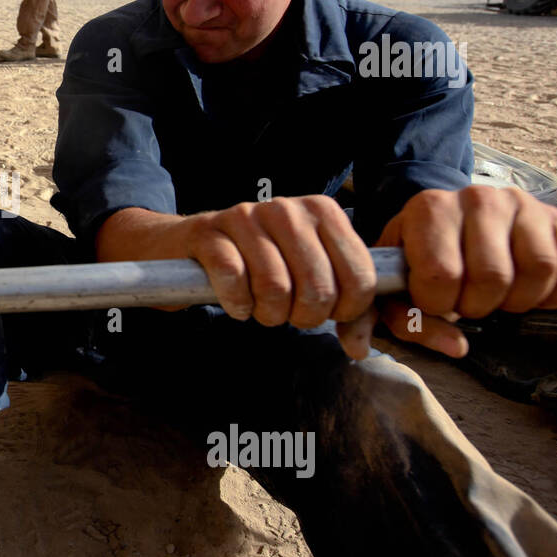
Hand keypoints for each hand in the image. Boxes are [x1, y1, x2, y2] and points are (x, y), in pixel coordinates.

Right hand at [176, 195, 377, 358]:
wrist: (196, 242)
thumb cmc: (264, 262)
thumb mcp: (311, 277)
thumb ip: (346, 310)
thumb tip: (359, 348)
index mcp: (323, 211)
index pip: (359, 276)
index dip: (347, 310)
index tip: (328, 312)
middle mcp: (287, 208)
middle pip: (317, 288)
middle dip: (304, 317)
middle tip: (290, 314)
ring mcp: (245, 216)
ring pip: (274, 287)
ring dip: (268, 313)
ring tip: (262, 308)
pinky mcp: (208, 232)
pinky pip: (233, 279)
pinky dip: (237, 304)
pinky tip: (238, 303)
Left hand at [338, 186, 556, 357]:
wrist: (452, 220)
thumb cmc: (418, 259)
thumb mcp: (390, 284)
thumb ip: (385, 320)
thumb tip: (416, 349)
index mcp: (428, 209)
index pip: (441, 276)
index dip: (437, 305)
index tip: (434, 300)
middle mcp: (477, 197)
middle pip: (492, 277)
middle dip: (476, 306)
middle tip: (466, 301)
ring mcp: (522, 204)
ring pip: (538, 271)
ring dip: (516, 301)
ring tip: (495, 295)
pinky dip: (554, 294)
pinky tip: (528, 292)